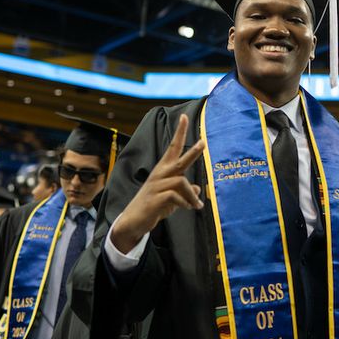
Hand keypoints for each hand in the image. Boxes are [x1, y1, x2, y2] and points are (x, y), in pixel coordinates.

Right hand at [110, 114, 205, 253]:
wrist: (134, 221)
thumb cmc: (154, 206)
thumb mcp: (173, 198)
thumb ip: (185, 191)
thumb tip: (199, 189)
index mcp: (164, 170)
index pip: (172, 147)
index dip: (179, 132)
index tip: (183, 117)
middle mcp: (161, 174)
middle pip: (179, 160)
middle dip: (193, 152)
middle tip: (204, 142)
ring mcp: (157, 186)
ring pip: (181, 182)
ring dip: (192, 195)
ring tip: (197, 205)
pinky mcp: (156, 198)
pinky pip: (176, 196)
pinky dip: (186, 203)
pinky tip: (188, 208)